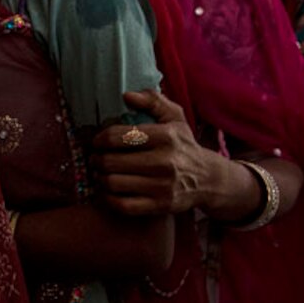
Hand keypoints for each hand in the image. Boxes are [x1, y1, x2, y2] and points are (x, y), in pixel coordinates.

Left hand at [90, 89, 234, 216]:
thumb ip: (152, 100)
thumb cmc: (183, 144)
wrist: (208, 179)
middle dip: (97, 159)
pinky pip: (122, 205)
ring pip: (113, 183)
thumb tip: (126, 96)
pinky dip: (108, 198)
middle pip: (111, 162)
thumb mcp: (174, 116)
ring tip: (100, 173)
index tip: (98, 141)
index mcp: (165, 137)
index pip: (118, 137)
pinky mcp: (159, 206)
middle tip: (96, 158)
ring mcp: (162, 187)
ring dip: (99, 178)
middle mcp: (164, 162)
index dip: (100, 139)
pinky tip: (107, 191)